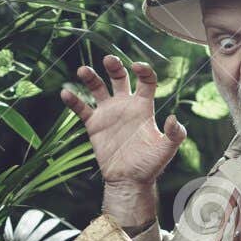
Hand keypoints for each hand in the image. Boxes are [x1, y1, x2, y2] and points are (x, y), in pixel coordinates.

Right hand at [59, 55, 185, 202]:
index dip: (143, 70)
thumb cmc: (150, 165)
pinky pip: (82, 109)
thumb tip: (173, 118)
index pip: (146, 80)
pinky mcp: (94, 125)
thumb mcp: (166, 150)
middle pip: (119, 77)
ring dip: (91, 77)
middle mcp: (125, 105)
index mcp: (143, 106)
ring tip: (83, 70)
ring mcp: (108, 113)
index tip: (137, 66)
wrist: (129, 180)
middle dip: (114, 66)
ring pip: (98, 88)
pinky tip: (66, 93)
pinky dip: (73, 100)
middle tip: (108, 59)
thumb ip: (175, 134)